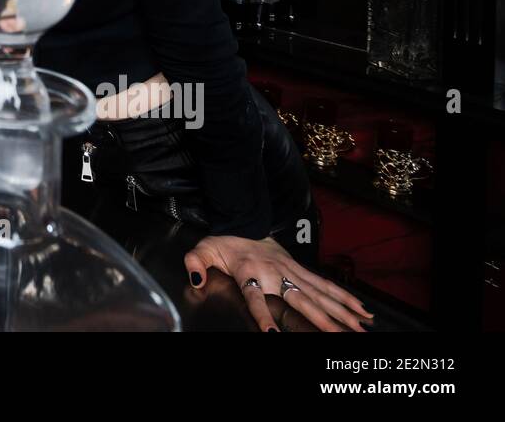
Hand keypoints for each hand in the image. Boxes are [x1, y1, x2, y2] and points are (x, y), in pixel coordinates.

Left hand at [184, 235, 374, 332]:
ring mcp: (291, 271)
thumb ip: (195, 263)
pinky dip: (343, 297)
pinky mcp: (300, 270)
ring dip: (341, 311)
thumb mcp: (203, 250)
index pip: (255, 298)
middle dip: (322, 319)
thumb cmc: (224, 242)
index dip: (263, 316)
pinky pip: (324, 284)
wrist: (244, 222)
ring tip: (360, 327)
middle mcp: (275, 273)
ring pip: (319, 294)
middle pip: (301, 300)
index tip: (272, 334)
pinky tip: (360, 310)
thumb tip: (196, 279)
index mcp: (250, 272)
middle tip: (341, 336)